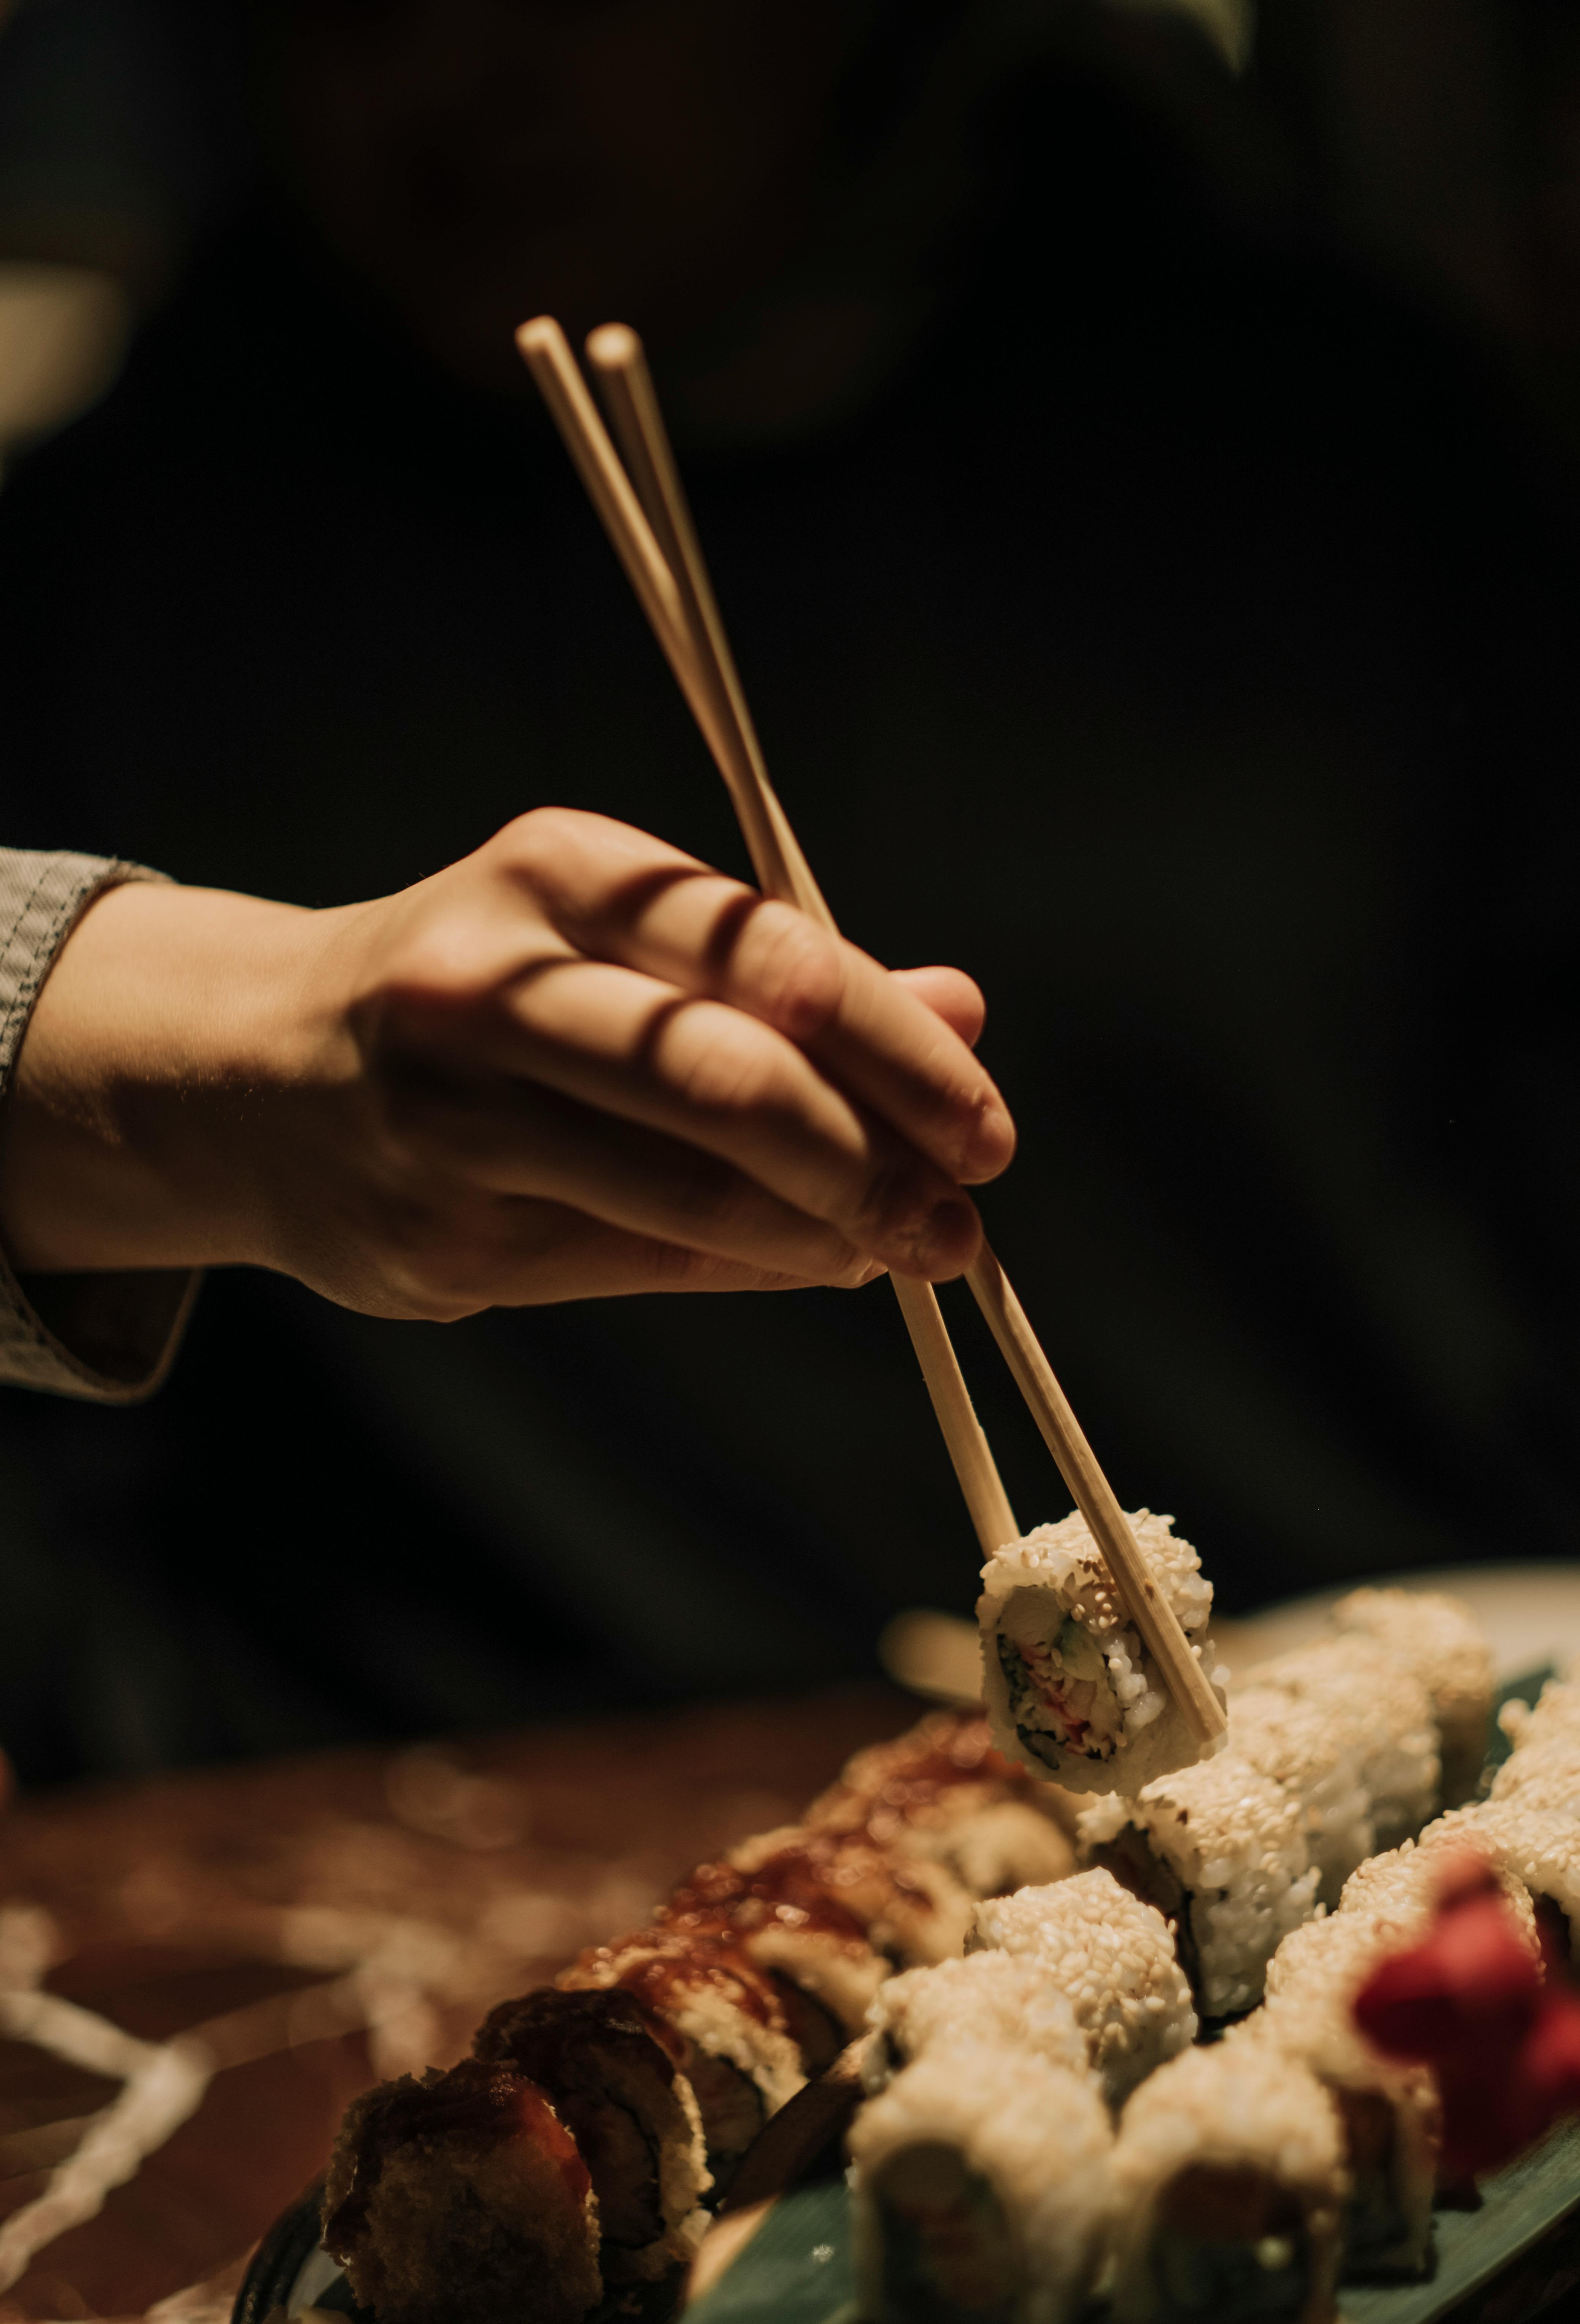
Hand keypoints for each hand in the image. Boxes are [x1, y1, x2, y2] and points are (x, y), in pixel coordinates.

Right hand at [0, 811, 1014, 1316]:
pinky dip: (749, 1264)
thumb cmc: (489, 997)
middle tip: (961, 1216)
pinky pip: (641, 1260)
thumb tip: (964, 1010)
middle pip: (735, 1084)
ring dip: (830, 1234)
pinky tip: (806, 1257)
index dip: (903, 1054)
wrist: (259, 1073)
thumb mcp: (624, 937)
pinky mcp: (442, 1235)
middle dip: (876, 1161)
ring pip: (695, 1193)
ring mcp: (456, 1119)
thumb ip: (789, 980)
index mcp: (559, 872)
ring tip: (906, 1247)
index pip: (778, 960)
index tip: (984, 1125)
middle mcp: (494, 985)